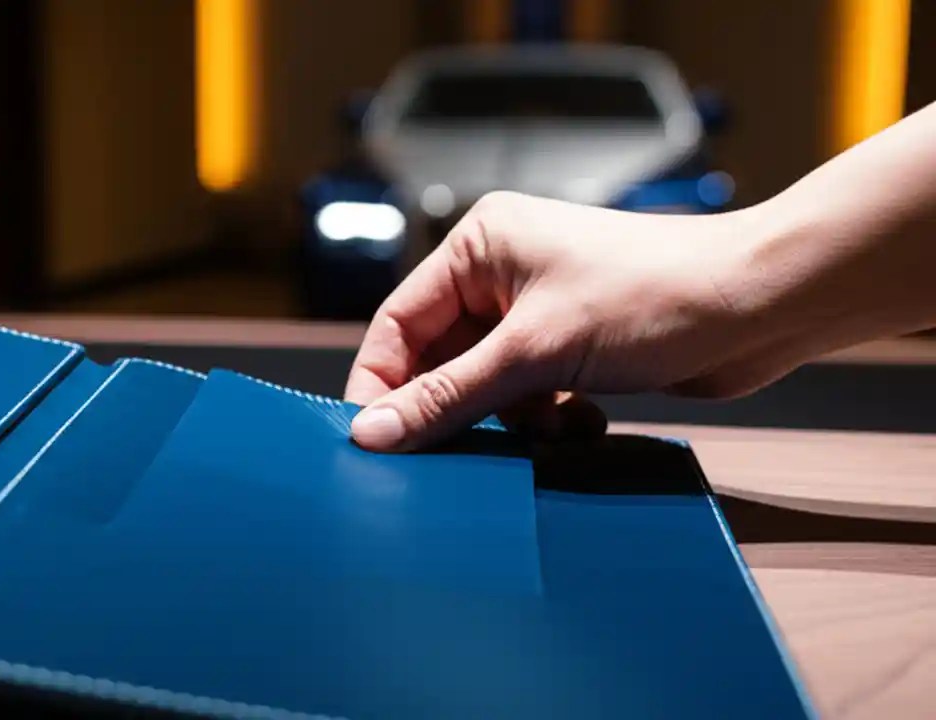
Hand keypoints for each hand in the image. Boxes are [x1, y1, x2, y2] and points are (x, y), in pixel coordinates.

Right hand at [344, 191, 775, 451]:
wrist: (762, 305)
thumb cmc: (654, 296)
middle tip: (459, 453)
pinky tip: (582, 421)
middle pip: (441, 359)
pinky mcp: (573, 343)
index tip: (373, 442)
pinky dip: (547, 418)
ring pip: (485, 385)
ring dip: (512, 419)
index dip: (382, 384)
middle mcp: (502, 271)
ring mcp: (539, 309)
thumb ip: (448, 397)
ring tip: (552, 424)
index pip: (399, 322)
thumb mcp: (535, 352)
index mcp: (479, 245)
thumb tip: (371, 433)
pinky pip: (528, 394)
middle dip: (459, 407)